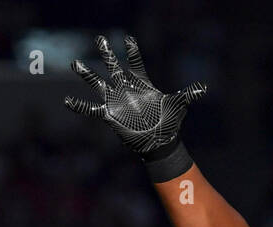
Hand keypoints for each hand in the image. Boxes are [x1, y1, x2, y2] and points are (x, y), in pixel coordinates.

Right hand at [65, 34, 205, 157]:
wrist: (158, 142)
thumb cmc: (169, 122)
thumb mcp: (179, 104)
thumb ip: (188, 93)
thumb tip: (204, 88)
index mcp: (142, 84)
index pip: (135, 63)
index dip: (132, 52)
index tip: (129, 39)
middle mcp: (127, 90)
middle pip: (114, 67)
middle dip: (107, 54)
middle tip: (100, 38)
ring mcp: (116, 101)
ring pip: (99, 84)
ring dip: (88, 74)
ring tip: (76, 63)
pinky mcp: (109, 115)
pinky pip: (92, 109)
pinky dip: (80, 106)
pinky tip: (68, 100)